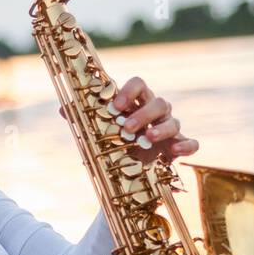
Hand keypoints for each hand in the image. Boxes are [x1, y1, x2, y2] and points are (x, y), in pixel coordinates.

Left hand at [59, 75, 197, 164]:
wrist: (131, 169)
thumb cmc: (117, 143)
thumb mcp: (100, 133)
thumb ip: (86, 120)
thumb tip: (63, 109)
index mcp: (137, 102)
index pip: (139, 84)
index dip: (129, 91)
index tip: (115, 106)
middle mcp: (156, 112)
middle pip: (157, 101)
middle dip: (143, 113)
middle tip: (126, 127)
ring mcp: (169, 128)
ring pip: (173, 120)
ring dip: (161, 129)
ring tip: (147, 139)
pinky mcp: (178, 146)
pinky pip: (190, 142)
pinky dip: (186, 145)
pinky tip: (176, 152)